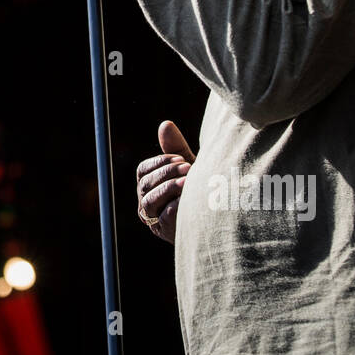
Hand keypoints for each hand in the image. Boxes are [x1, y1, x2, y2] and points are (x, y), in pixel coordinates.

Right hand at [136, 120, 195, 243]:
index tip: (179, 158)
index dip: (159, 162)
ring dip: (169, 187)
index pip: (143, 169)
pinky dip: (177, 205)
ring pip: (150, 200)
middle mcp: (145, 201)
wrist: (212, 218)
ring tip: (189, 182)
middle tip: (188, 166)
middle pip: (145, 183)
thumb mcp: (188, 166)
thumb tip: (165, 124)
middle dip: (166, 172)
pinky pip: (165, 216)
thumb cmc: (196, 189)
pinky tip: (191, 198)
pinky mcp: (163, 230)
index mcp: (147, 184)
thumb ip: (176, 147)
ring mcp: (152, 217)